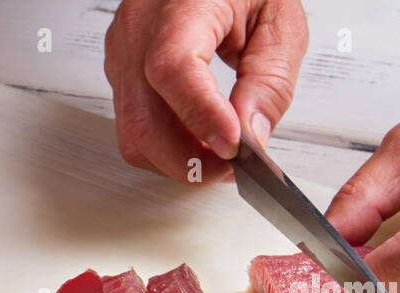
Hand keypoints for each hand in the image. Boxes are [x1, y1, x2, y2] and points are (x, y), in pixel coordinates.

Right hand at [104, 0, 308, 182]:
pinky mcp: (121, 73)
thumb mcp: (278, 15)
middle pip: (144, 120)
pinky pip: (133, 126)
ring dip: (176, 159)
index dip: (201, 117)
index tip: (233, 147)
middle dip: (189, 160)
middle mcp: (138, 32)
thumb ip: (271, 77)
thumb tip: (252, 134)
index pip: (174, 70)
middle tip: (231, 168)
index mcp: (179, 5)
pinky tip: (195, 143)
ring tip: (217, 159)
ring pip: (133, 134)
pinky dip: (165, 146)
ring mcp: (122, 55)